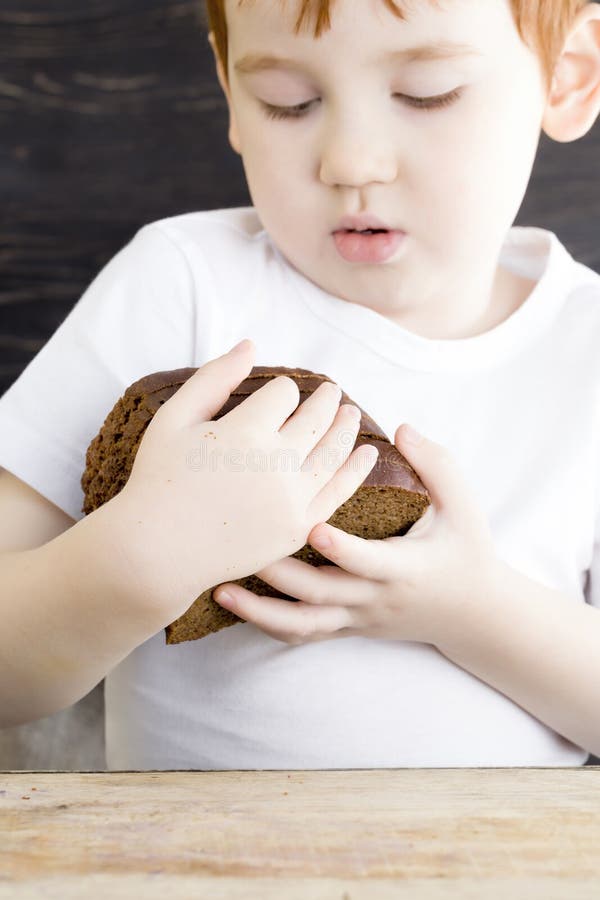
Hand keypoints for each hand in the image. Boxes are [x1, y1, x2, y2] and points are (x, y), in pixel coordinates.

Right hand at [111, 339, 378, 621]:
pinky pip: (337, 493)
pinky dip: (355, 470)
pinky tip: (366, 454)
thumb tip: (251, 344)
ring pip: (334, 452)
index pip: (283, 394)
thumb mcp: (174, 419)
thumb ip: (213, 378)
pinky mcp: (297, 528)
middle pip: (315, 419)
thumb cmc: (159, 478)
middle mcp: (274, 464)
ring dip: (347, 428)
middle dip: (326, 400)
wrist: (158, 551)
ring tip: (352, 414)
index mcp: (244, 432)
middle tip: (333, 390)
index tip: (274, 396)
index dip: (281, 390)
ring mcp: (290, 500)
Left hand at [213, 424, 499, 646]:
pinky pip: (303, 634)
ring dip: (260, 611)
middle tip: (241, 546)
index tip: (312, 527)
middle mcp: (376, 598)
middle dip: (278, 573)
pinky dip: (269, 624)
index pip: (369, 562)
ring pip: (304, 626)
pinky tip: (236, 608)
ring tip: (221, 591)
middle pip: (321, 594)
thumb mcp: (463, 506)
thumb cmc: (466, 550)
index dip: (342, 549)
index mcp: (405, 568)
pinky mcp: (347, 626)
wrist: (473, 614)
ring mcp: (358, 618)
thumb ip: (436, 465)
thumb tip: (400, 428)